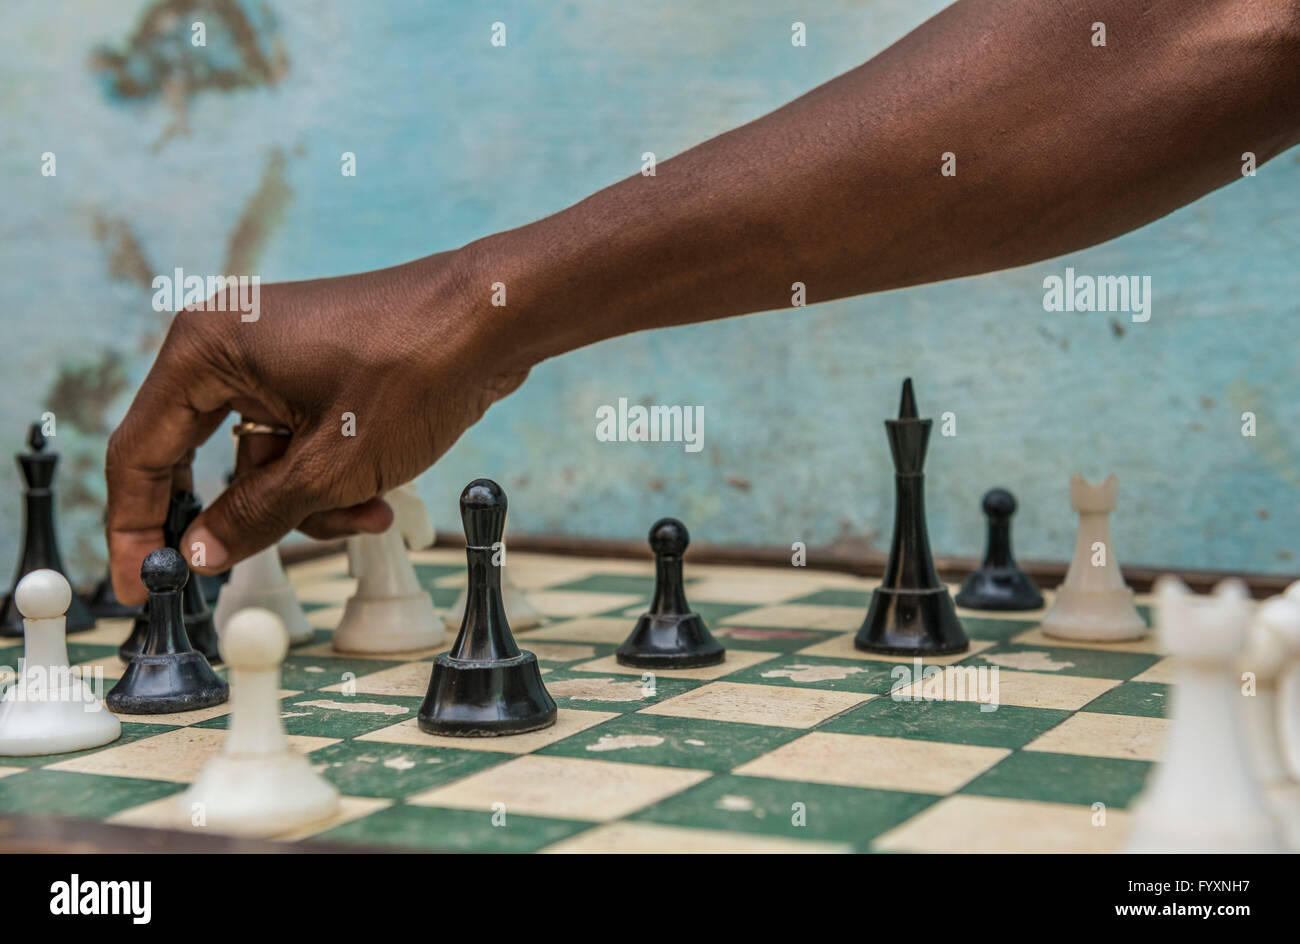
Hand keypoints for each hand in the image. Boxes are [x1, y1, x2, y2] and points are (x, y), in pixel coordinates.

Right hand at [105, 248, 528, 603]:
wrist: (493, 318)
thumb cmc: (414, 371)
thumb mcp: (330, 467)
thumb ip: (254, 516)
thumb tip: (199, 556)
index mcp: (207, 349)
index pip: (142, 454)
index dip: (136, 528)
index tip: (136, 586)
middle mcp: (229, 345)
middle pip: (203, 459)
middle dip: (248, 516)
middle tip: (237, 569)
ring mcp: (274, 357)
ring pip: (262, 462)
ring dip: (307, 502)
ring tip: (367, 510)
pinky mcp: (315, 372)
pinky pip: (299, 443)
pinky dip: (330, 476)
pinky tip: (379, 494)